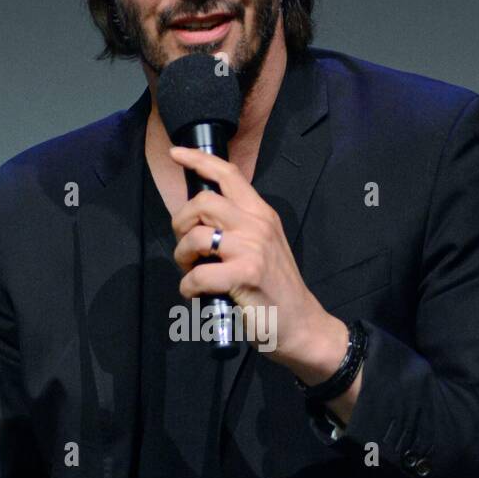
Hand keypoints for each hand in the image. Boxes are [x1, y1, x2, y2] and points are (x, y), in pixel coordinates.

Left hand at [168, 145, 333, 364]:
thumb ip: (240, 227)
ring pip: (196, 236)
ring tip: (190, 270)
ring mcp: (252, 249)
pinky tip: (196, 294)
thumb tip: (200, 219)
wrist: (302, 324)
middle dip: (181, 222)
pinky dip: (188, 287)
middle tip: (184, 245)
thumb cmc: (276, 289)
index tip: (177, 153)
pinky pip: (198, 275)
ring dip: (182, 255)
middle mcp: (258, 225)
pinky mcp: (245, 275)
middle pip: (204, 201)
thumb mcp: (264, 246)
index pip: (229, 174)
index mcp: (262, 214)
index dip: (198, 160)